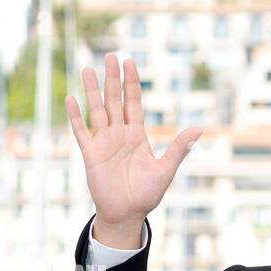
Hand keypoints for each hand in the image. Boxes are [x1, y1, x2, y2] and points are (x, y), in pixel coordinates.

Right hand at [65, 53, 201, 245]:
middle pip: (114, 100)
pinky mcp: (91, 153)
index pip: (134, 103)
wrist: (127, 214)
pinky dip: (76, 116)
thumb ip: (178, 149)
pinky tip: (72, 99)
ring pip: (97, 110)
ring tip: (87, 69)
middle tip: (111, 56)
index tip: (131, 63)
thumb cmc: (147, 194)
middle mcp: (119, 134)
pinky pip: (81, 131)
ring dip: (92, 91)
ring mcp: (103, 142)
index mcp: (137, 136)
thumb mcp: (165, 169)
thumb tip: (198, 130)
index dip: (132, 84)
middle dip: (112, 79)